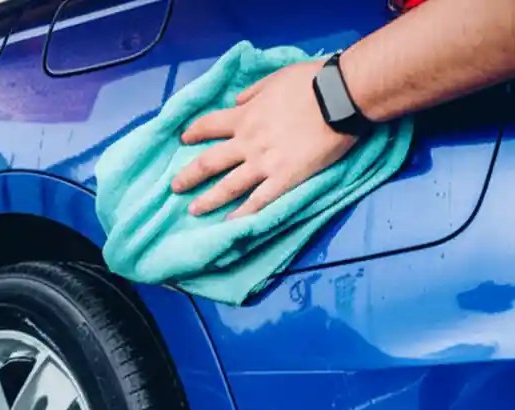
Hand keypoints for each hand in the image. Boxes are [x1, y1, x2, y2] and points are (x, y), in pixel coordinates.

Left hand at [171, 60, 358, 218]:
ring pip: (228, 186)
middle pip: (209, 162)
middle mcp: (247, 142)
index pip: (209, 125)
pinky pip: (259, 201)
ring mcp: (264, 163)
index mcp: (245, 116)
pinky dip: (243, 214)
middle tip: (174, 187)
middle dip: (189, 176)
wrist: (340, 95)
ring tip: (193, 210)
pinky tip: (230, 224)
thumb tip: (237, 101)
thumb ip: (253, 93)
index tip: (183, 140)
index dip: (194, 132)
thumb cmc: (311, 81)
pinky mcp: (284, 178)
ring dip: (208, 200)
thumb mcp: (275, 79)